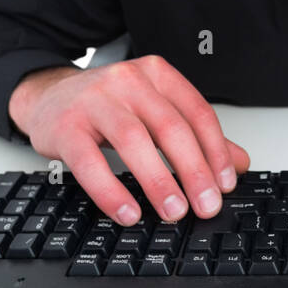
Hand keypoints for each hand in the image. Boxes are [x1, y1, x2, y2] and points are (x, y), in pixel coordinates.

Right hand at [9, 56, 250, 225]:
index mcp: (157, 75)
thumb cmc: (107, 107)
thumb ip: (196, 136)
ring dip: (158, 182)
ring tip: (174, 212)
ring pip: (134, 142)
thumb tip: (239, 164)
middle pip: (170, 128)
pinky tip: (128, 212)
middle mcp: (128, 81)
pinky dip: (111, 191)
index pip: (197, 112)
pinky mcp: (66, 126)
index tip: (226, 184)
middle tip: (206, 205)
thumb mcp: (153, 112)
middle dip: (194, 171)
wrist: (48, 96)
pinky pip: (90, 162)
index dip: (216, 151)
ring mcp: (95, 101)